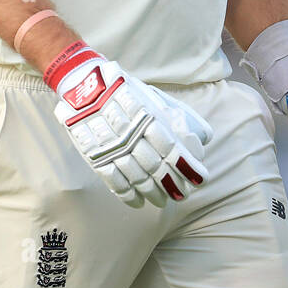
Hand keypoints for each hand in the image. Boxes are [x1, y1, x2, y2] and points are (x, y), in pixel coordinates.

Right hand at [48, 45, 212, 208]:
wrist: (83, 85)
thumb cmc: (124, 90)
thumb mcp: (152, 95)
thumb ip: (177, 116)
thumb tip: (204, 137)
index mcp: (146, 115)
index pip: (171, 148)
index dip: (187, 167)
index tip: (199, 179)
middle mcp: (130, 133)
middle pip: (156, 167)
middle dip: (172, 185)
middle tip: (182, 194)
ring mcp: (111, 146)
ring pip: (137, 178)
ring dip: (153, 193)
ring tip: (163, 200)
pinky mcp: (95, 156)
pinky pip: (114, 181)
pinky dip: (128, 196)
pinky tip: (138, 202)